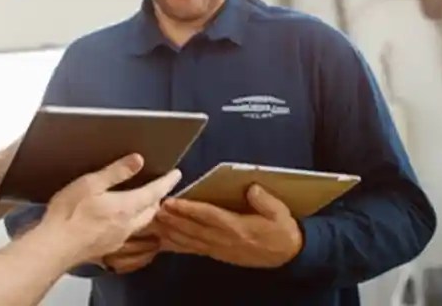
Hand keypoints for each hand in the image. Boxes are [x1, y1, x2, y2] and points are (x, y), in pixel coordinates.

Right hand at [39, 154, 182, 265]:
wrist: (55, 246)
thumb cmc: (68, 214)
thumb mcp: (91, 184)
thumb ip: (116, 172)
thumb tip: (138, 160)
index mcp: (126, 207)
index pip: (154, 192)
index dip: (167, 182)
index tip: (176, 174)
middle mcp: (127, 225)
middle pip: (152, 210)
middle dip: (159, 197)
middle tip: (161, 186)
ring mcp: (119, 238)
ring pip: (142, 222)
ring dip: (148, 210)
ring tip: (146, 201)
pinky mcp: (109, 247)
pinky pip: (130, 232)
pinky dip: (134, 221)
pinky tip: (123, 219)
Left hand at [152, 184, 302, 268]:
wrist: (288, 255)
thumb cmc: (281, 230)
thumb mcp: (280, 212)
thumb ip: (265, 200)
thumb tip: (252, 187)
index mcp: (238, 227)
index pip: (208, 216)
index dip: (188, 209)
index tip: (171, 201)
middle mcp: (225, 240)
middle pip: (193, 229)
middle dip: (172, 219)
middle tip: (153, 208)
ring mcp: (220, 249)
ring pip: (190, 241)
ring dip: (171, 231)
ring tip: (154, 222)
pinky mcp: (218, 254)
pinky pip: (193, 250)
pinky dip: (177, 245)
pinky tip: (164, 241)